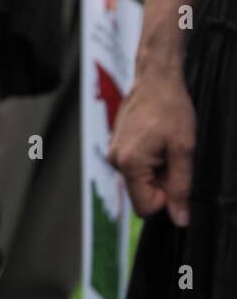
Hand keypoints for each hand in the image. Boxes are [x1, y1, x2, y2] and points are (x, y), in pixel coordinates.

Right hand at [108, 65, 194, 226]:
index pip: (145, 207)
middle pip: (142, 193)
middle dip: (162, 182)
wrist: (156, 79)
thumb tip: (180, 219)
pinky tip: (158, 140)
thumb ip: (180, 187)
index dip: (167, 198)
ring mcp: (114, 153)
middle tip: (174, 155)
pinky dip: (151, 159)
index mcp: (129, 164)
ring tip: (166, 145)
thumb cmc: (170, 109)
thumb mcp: (184, 150)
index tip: (177, 175)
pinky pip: (136, 166)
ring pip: (140, 179)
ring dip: (158, 169)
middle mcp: (116, 161)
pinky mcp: (118, 146)